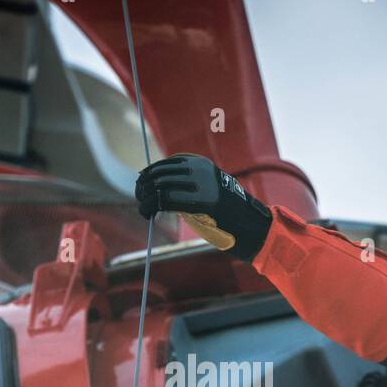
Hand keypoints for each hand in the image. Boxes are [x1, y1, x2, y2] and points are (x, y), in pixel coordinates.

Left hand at [135, 153, 272, 259]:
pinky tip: (146, 213)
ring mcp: (200, 185)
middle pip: (162, 173)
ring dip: (145, 197)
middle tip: (138, 195)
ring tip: (142, 207)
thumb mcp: (206, 190)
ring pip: (160, 186)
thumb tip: (159, 185)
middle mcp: (200, 171)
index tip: (142, 180)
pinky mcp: (197, 201)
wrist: (247, 224)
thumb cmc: (225, 212)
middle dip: (145, 184)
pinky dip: (150, 206)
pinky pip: (165, 200)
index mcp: (202, 164)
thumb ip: (187, 184)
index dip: (152, 171)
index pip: (169, 162)